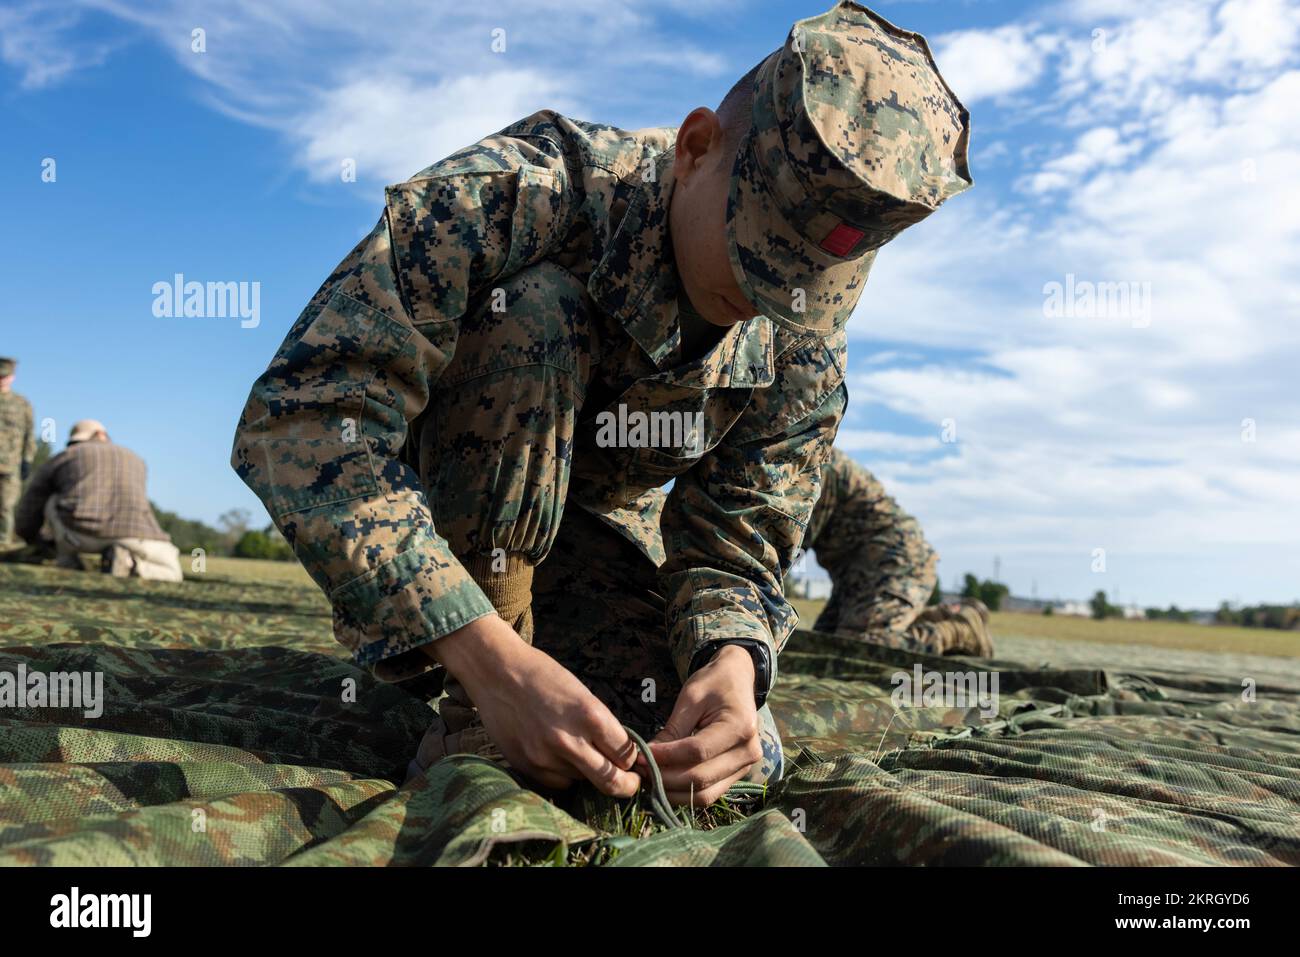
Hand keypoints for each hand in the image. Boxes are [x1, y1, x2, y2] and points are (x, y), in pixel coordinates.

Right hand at [430, 615, 640, 796]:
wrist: (496, 671)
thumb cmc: (542, 675)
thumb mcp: (582, 693)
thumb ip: (600, 725)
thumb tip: (620, 753)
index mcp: (590, 716)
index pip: (626, 756)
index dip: (633, 761)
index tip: (634, 763)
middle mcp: (569, 741)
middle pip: (612, 783)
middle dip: (626, 785)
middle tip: (629, 782)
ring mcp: (545, 758)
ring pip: (582, 781)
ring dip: (587, 772)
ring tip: (575, 748)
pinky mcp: (527, 767)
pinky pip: (557, 783)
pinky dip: (563, 774)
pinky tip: (554, 752)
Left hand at [647, 644, 761, 806]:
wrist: (738, 679)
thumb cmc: (714, 682)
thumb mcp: (691, 697)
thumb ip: (672, 730)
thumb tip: (647, 757)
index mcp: (740, 726)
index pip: (697, 751)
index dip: (666, 757)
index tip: (640, 755)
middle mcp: (748, 752)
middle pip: (701, 778)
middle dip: (665, 778)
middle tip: (639, 771)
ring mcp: (745, 767)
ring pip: (704, 795)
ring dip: (672, 792)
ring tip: (648, 779)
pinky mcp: (736, 775)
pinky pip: (708, 794)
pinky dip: (684, 792)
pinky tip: (664, 782)